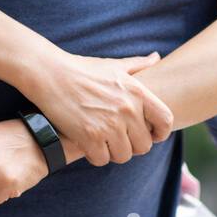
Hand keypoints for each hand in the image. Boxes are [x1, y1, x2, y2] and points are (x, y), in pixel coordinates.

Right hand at [21, 50, 173, 166]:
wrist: (50, 74)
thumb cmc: (82, 69)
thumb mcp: (113, 65)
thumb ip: (138, 65)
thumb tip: (155, 57)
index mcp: (137, 92)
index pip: (166, 120)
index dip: (161, 132)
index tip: (151, 134)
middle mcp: (127, 109)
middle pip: (144, 145)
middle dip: (133, 145)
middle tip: (119, 139)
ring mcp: (109, 125)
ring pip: (124, 156)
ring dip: (113, 152)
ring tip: (103, 142)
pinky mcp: (90, 137)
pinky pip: (102, 159)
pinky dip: (95, 155)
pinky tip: (88, 144)